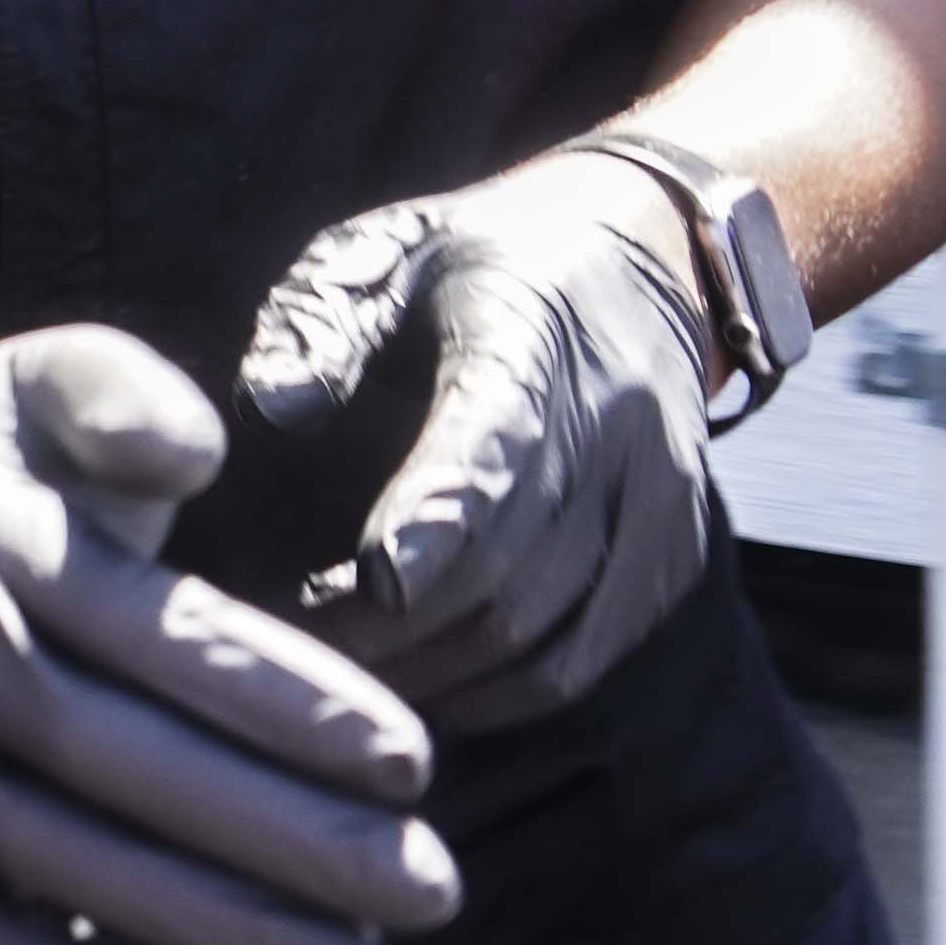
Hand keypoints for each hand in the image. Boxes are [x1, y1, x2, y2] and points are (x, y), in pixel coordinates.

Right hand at [0, 326, 459, 944]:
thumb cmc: (3, 444)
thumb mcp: (51, 368)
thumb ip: (121, 393)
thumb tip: (193, 452)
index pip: (139, 633)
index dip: (270, 702)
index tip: (410, 761)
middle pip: (103, 762)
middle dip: (274, 839)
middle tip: (425, 887)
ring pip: (49, 861)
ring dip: (207, 930)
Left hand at [246, 150, 723, 733]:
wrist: (637, 260)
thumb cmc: (472, 262)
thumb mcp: (385, 251)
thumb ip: (321, 323)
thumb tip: (270, 408)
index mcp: (534, 338)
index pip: (495, 443)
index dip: (437, 519)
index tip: (372, 579)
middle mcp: (618, 429)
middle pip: (508, 569)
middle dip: (391, 628)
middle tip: (291, 648)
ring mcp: (660, 503)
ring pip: (546, 635)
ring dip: (435, 675)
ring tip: (339, 675)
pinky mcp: (674, 557)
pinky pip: (583, 660)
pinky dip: (496, 693)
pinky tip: (421, 684)